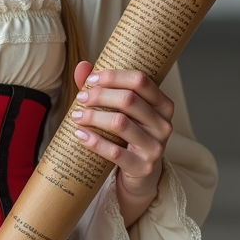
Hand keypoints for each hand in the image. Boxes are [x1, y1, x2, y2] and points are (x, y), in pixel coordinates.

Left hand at [69, 61, 172, 219]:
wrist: (141, 174)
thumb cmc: (129, 134)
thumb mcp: (121, 110)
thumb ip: (103, 87)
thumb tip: (82, 65)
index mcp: (162, 104)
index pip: (140, 80)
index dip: (113, 76)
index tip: (90, 80)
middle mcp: (163, 124)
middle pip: (128, 99)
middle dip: (99, 95)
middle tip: (80, 97)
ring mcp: (155, 147)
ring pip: (120, 123)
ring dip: (93, 116)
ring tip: (76, 115)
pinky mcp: (142, 167)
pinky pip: (114, 152)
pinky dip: (93, 141)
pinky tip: (80, 134)